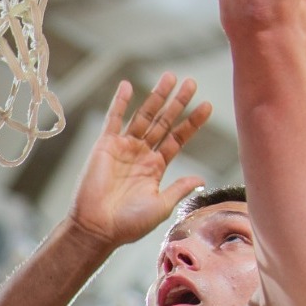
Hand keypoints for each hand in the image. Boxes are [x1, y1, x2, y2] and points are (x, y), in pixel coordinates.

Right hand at [67, 74, 213, 247]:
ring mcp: (123, 148)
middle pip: (163, 122)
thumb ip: (179, 189)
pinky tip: (128, 86)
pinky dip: (120, 102)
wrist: (98, 228)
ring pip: (144, 116)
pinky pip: (113, 119)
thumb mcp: (161, 206)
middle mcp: (141, 154)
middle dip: (178, 102)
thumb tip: (201, 179)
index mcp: (156, 167)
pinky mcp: (105, 146)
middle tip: (191, 82)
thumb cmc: (129, 223)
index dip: (192, 122)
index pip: (178, 138)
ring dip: (156, 97)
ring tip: (170, 77)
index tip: (207, 105)